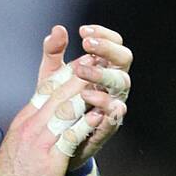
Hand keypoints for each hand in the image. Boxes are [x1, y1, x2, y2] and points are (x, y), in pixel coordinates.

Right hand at [0, 63, 106, 175]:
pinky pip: (69, 139)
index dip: (67, 72)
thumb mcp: (18, 139)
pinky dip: (84, 125)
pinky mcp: (50, 161)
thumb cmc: (11, 173)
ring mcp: (40, 143)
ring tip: (103, 81)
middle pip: (58, 94)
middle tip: (99, 60)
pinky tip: (98, 116)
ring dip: (86, 94)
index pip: (47, 89)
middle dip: (81, 75)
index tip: (83, 59)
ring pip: (64, 111)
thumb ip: (33, 122)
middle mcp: (31, 127)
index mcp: (25, 119)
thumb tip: (45, 108)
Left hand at [59, 23, 132, 169]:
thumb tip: (58, 29)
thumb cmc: (56, 106)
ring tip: (82, 71)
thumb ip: (53, 54)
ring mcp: (112, 106)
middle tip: (86, 45)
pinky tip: (90, 96)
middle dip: (107, 50)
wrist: (52, 145)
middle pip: (123, 60)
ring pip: (122, 84)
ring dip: (103, 74)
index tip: (83, 31)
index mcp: (103, 69)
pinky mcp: (106, 128)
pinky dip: (106, 106)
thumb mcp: (51, 77)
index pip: (114, 44)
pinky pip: (115, 115)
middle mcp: (112, 86)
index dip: (103, 35)